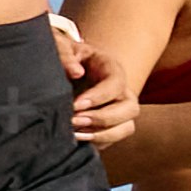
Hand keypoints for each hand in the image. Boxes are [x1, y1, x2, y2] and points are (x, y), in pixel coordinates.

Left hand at [52, 16, 131, 143]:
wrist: (64, 71)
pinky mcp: (109, 128)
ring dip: (102, 135)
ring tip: (75, 134)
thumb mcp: (60, 46)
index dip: (99, 96)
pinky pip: (110, 141)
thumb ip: (64, 54)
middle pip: (130, 109)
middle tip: (75, 121)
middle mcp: (121, 91)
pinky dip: (95, 143)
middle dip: (103, 119)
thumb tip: (76, 72)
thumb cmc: (64, 57)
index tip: (75, 104)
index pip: (116, 84)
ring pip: (126, 128)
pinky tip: (74, 140)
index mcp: (112, 68)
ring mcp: (118, 111)